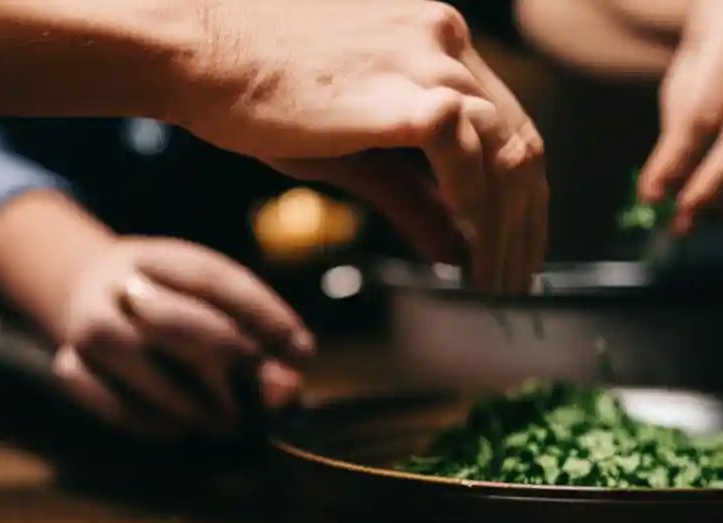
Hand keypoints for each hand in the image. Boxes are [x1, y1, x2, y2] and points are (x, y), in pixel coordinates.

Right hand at [51, 237, 311, 439]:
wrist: (95, 294)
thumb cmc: (181, 308)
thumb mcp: (221, 305)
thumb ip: (265, 340)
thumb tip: (287, 388)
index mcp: (162, 257)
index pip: (213, 279)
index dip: (262, 315)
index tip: (300, 349)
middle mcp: (118, 283)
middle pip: (174, 320)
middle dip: (227, 365)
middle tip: (260, 400)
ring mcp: (87, 322)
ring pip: (133, 358)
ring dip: (185, 401)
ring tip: (223, 424)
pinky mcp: (67, 362)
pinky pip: (100, 395)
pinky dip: (142, 418)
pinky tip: (175, 429)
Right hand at [178, 0, 546, 292]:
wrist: (196, 49)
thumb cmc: (256, 93)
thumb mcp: (349, 148)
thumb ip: (412, 196)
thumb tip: (458, 253)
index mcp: (435, 39)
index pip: (508, 123)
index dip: (520, 195)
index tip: (513, 247)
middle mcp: (445, 39)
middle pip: (522, 141)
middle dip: (527, 222)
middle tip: (515, 283)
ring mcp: (428, 59)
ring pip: (508, 152)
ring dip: (508, 228)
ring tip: (494, 283)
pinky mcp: (403, 90)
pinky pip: (468, 153)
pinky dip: (476, 206)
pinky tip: (465, 247)